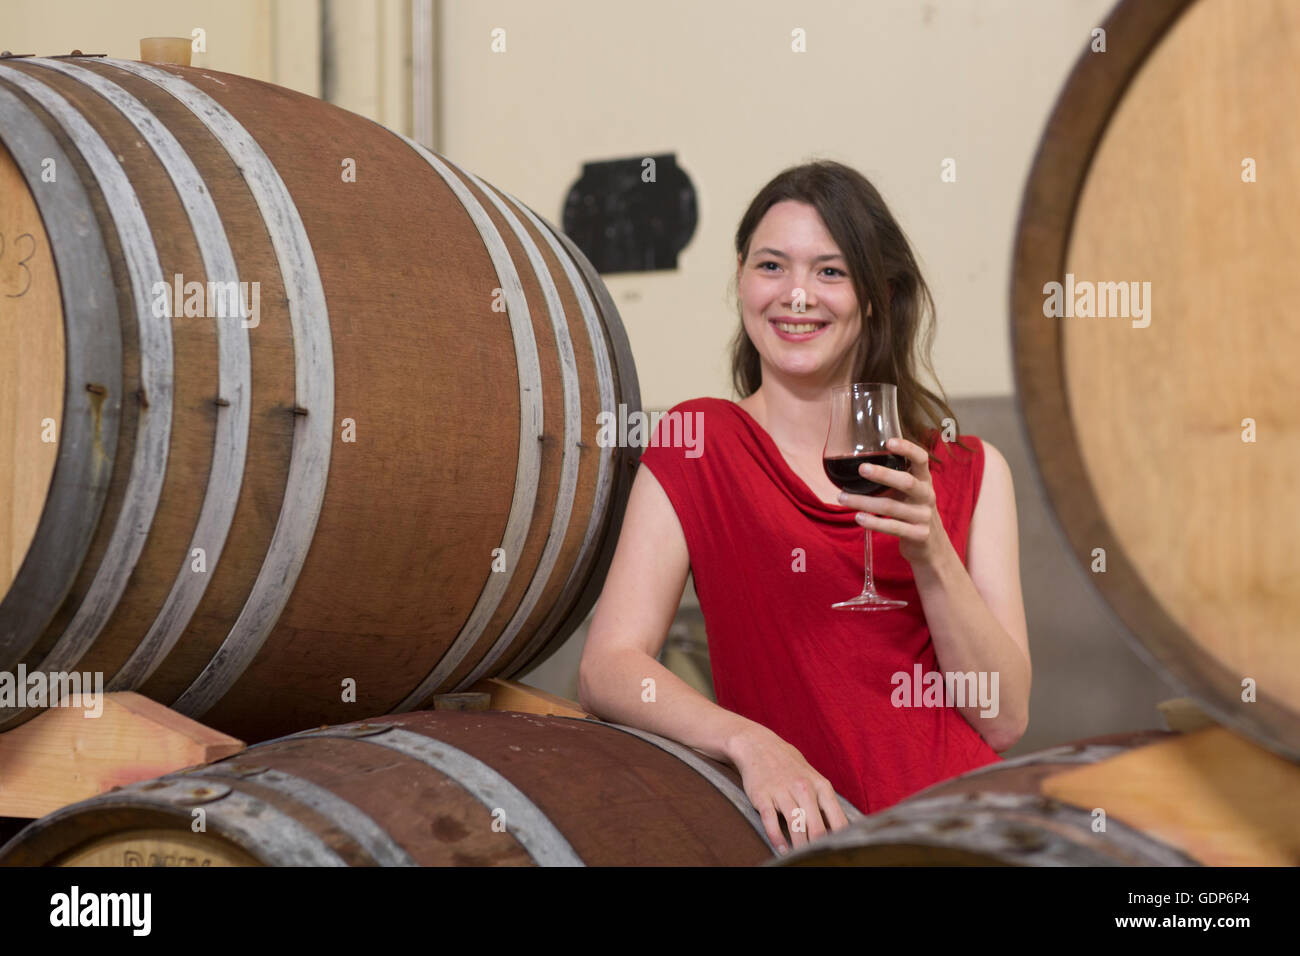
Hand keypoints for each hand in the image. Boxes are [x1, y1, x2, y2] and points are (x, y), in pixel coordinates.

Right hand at [726, 724, 850, 854]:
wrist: (759, 745)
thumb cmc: (789, 765)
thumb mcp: (812, 778)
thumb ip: (825, 801)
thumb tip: (840, 827)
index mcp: (820, 785)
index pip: (836, 818)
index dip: (840, 839)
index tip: (840, 851)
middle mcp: (803, 788)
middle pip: (816, 826)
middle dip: (818, 847)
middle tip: (818, 858)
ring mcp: (782, 791)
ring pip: (795, 825)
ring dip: (799, 846)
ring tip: (801, 858)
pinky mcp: (763, 796)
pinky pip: (770, 821)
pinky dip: (777, 838)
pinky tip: (781, 849)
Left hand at [837, 436, 951, 568]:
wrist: (932, 546)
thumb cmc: (912, 512)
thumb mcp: (909, 493)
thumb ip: (892, 479)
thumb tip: (858, 463)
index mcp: (924, 480)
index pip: (921, 459)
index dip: (907, 448)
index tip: (888, 441)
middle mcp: (927, 496)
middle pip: (906, 482)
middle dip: (883, 474)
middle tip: (861, 468)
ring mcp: (924, 516)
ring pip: (892, 507)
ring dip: (864, 502)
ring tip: (842, 497)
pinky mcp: (919, 535)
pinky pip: (894, 527)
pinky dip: (874, 522)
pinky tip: (858, 518)